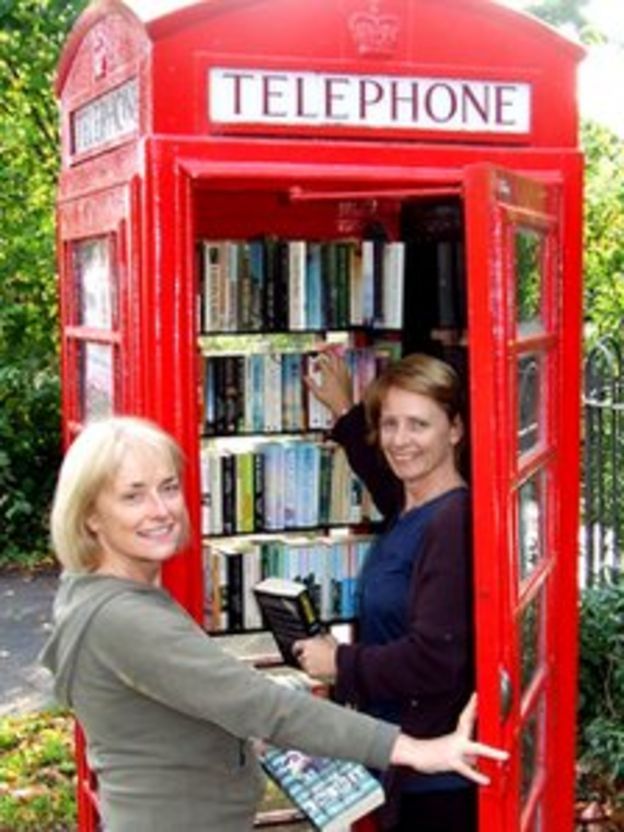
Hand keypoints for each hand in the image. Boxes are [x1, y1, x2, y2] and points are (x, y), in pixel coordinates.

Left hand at [292, 634, 338, 681]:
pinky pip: (310, 673)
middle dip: (305, 657)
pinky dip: (314, 672)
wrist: (340, 662)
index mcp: (307, 644)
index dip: (297, 648)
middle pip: (300, 656)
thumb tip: (318, 637)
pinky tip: (322, 670)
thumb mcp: (328, 638)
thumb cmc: (335, 650)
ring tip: (320, 664)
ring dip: (310, 665)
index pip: (296, 645)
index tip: (298, 650)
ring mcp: (307, 665)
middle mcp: (305, 655)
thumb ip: (319, 637)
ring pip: (305, 665)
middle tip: (314, 658)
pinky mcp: (311, 674)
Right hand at [304, 347, 352, 419]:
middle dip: (328, 353)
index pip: (322, 362)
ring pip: (341, 361)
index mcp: (329, 375)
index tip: (314, 367)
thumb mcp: (317, 393)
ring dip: (336, 358)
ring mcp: (344, 375)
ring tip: (332, 358)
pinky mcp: (348, 378)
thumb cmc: (330, 401)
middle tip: (324, 353)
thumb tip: (305, 377)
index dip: (317, 363)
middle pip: (333, 357)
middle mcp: (337, 373)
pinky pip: (346, 367)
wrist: (343, 406)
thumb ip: (311, 384)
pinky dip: (342, 364)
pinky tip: (339, 367)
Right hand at [390, 694, 507, 784]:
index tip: (477, 695)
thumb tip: (477, 761)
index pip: (465, 717)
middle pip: (466, 721)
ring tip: (503, 756)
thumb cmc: (433, 753)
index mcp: (456, 735)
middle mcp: (455, 739)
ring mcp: (454, 750)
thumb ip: (466, 755)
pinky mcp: (451, 761)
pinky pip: (467, 769)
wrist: (415, 756)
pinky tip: (486, 780)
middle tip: (477, 697)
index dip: (471, 706)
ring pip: (476, 749)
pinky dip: (477, 776)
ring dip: (490, 753)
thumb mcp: (451, 751)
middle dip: (473, 711)